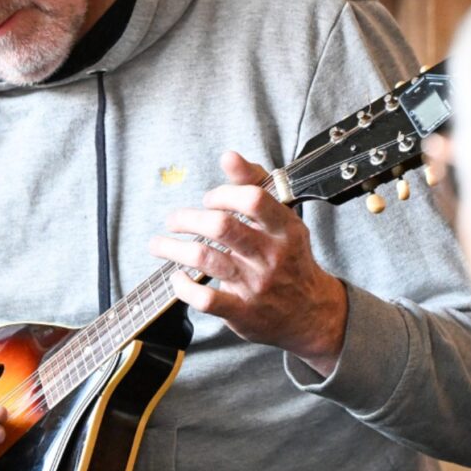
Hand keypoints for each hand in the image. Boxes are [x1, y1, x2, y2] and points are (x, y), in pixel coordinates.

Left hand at [149, 150, 348, 377]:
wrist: (311, 314)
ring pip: (205, 259)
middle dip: (188, 218)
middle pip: (222, 226)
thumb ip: (256, 187)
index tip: (208, 200)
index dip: (222, 194)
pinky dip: (184, 286)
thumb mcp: (284, 222)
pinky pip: (205, 299)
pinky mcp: (242, 311)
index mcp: (284, 229)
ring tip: (158, 244)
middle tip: (175, 220)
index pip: (253, 199)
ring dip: (173, 248)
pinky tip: (177, 277)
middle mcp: (271, 255)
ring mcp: (256, 284)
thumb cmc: (290, 260)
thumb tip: (229, 156)